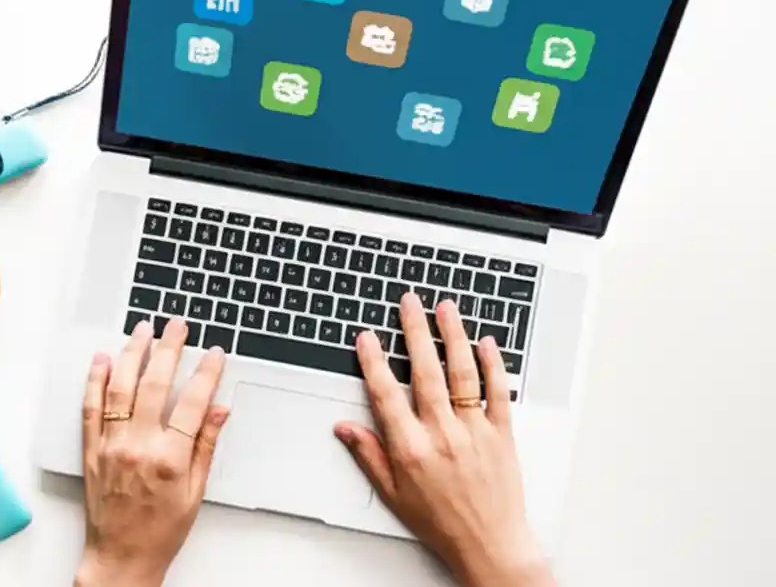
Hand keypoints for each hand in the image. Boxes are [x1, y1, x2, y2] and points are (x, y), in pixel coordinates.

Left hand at [74, 319, 229, 586]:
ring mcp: (111, 446)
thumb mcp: (196, 492)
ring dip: (132, 354)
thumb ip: (206, 446)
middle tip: (177, 325)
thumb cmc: (161, 531)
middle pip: (154, 385)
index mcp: (170, 459)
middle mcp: (138, 447)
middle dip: (168, 349)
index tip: (214, 354)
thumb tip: (219, 408)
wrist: (121, 557)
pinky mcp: (91, 450)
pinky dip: (95, 380)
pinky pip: (91, 407)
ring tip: (142, 330)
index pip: (192, 403)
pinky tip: (102, 359)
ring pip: (119, 387)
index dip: (206, 373)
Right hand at [335, 294, 555, 586]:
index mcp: (411, 449)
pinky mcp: (503, 434)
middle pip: (426, 372)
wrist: (489, 544)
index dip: (374, 362)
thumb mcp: (392, 493)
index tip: (367, 338)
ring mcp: (475, 432)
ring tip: (445, 309)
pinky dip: (493, 365)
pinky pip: (499, 393)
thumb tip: (345, 428)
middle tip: (409, 303)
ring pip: (462, 374)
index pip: (386, 394)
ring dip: (453, 337)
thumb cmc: (441, 522)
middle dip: (415, 332)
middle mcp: (443, 435)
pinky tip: (486, 343)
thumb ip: (369, 455)